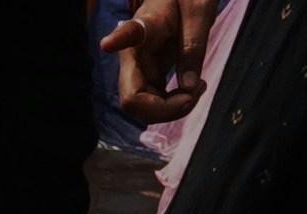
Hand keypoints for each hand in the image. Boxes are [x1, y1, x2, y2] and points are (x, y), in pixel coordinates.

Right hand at [98, 0, 216, 116]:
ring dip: (172, 109)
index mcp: (143, 28)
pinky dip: (175, 105)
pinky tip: (192, 90)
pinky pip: (155, 103)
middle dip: (165, 109)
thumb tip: (189, 87)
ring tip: (198, 89)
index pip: (127, 34)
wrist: (180, 0)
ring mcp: (138, 70)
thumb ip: (193, 47)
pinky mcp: (148, 77)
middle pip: (132, 98)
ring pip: (143, 108)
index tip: (108, 43)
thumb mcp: (197, 14)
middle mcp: (133, 55)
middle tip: (196, 93)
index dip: (117, 40)